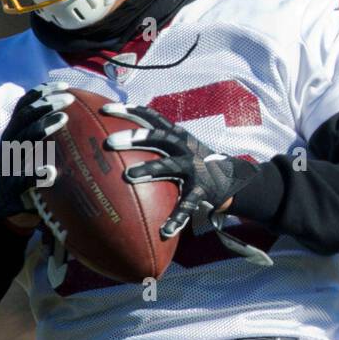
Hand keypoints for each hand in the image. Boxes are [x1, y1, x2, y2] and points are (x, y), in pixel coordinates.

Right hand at [0, 81, 73, 226]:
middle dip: (45, 104)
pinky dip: (36, 174)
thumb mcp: (34, 151)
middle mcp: (8, 146)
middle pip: (24, 118)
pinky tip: (52, 172)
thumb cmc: (29, 174)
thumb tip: (82, 116)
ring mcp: (8, 166)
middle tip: (69, 98)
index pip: (24, 106)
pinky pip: (23, 180)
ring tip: (62, 119)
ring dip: (42, 127)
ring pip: (22, 142)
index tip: (64, 84)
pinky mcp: (11, 189)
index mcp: (13, 133)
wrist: (7, 209)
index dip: (42, 93)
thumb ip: (48, 135)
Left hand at [101, 103, 260, 240]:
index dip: (129, 110)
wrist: (233, 179)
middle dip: (135, 137)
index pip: (151, 116)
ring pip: (170, 166)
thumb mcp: (177, 147)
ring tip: (128, 176)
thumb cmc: (194, 162)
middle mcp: (185, 148)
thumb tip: (114, 140)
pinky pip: (187, 205)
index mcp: (176, 135)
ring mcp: (195, 168)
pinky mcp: (203, 190)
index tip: (105, 108)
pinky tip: (164, 231)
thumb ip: (153, 143)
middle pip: (158, 137)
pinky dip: (176, 218)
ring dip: (149, 169)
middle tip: (109, 142)